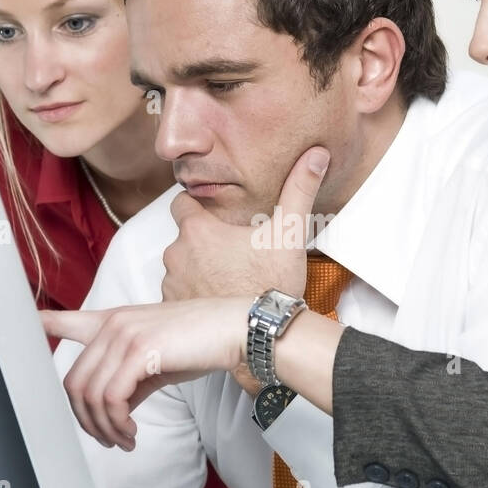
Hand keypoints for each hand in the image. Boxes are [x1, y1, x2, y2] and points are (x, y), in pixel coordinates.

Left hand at [41, 297, 249, 448]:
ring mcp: (124, 335)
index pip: (67, 321)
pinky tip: (131, 433)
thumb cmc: (200, 344)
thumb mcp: (155, 361)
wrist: (233, 330)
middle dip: (86, 421)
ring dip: (104, 428)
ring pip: (90, 395)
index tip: (28, 328)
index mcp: (113, 322)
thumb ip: (128, 381)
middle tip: (109, 439)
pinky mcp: (139, 351)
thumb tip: (112, 414)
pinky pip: (112, 398)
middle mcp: (112, 324)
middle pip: (74, 382)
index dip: (43, 326)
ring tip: (125, 440)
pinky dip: (117, 424)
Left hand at [161, 146, 329, 301]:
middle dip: (200, 243)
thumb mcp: (288, 233)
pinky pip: (177, 296)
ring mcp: (172, 284)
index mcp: (199, 230)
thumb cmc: (271, 285)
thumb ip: (299, 190)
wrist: (260, 332)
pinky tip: (215, 300)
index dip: (195, 206)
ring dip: (195, 271)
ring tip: (225, 280)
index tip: (213, 216)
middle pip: (182, 238)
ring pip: (178, 267)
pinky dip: (191, 296)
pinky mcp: (172, 309)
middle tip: (229, 254)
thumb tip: (316, 155)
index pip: (180, 203)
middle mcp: (177, 254)